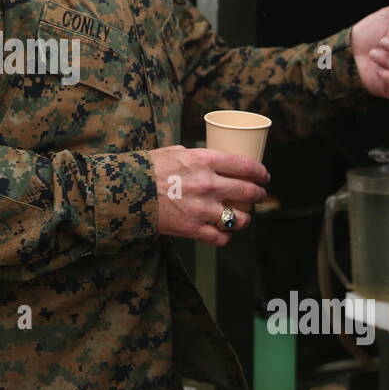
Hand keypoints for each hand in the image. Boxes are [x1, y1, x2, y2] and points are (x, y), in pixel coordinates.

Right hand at [149, 145, 268, 246]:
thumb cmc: (147, 168)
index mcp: (205, 161)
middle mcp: (208, 184)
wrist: (124, 191)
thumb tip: (209, 161)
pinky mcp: (192, 229)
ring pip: (239, 219)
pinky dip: (225, 236)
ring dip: (245, 218)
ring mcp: (202, 209)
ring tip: (242, 217)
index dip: (261, 172)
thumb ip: (196, 157)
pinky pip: (220, 237)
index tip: (264, 176)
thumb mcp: (174, 152)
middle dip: (258, 194)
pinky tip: (223, 233)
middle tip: (258, 195)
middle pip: (248, 192)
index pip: (246, 166)